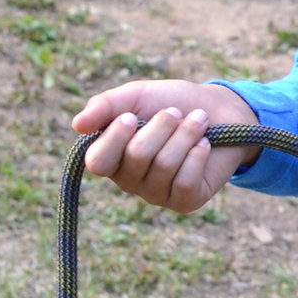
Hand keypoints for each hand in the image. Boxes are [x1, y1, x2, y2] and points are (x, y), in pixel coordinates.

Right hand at [70, 80, 261, 213]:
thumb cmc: (173, 103)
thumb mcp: (136, 96)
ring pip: (165, 165)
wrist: (220, 109)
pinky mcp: (185, 201)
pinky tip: (205, 144)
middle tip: (176, 112)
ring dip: (186, 134)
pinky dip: (198, 154)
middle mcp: (129, 180)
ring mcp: (157, 194)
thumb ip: (105, 106)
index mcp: (112, 157)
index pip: (98, 161)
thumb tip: (77, 124)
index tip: (133, 116)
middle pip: (137, 156)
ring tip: (198, 121)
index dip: (116, 137)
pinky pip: (185, 181)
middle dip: (163, 125)